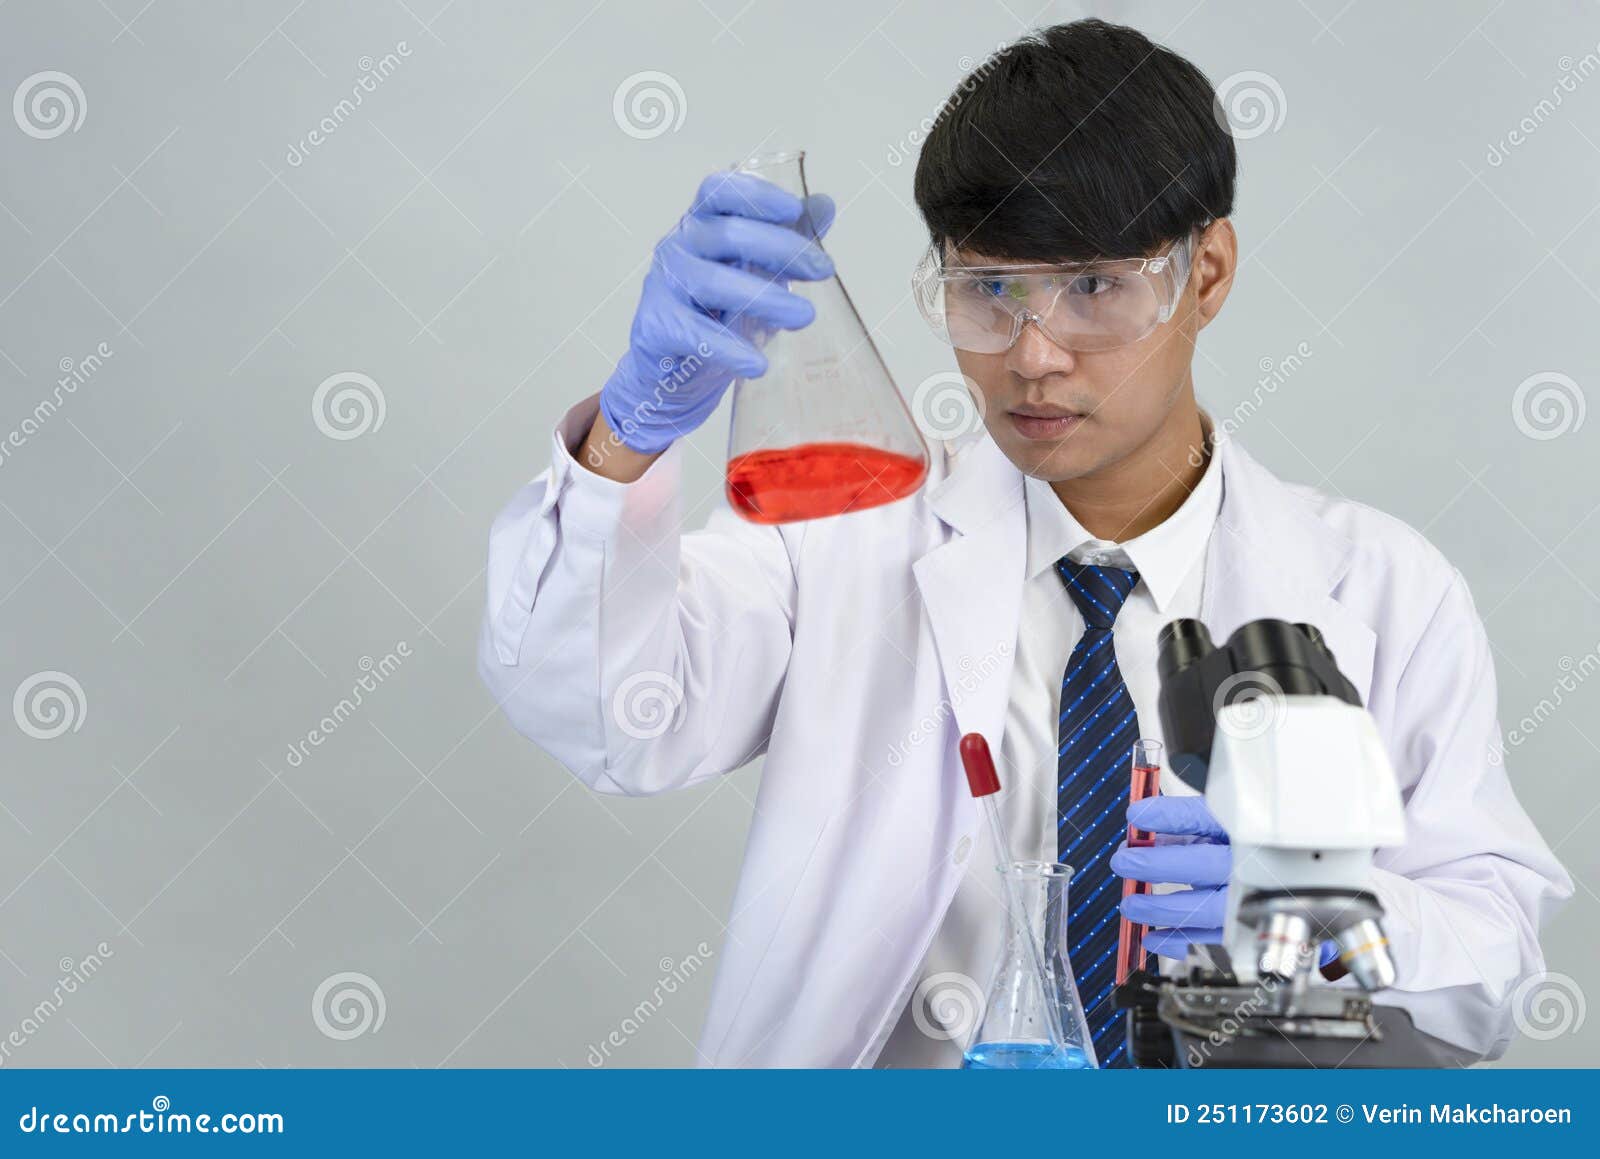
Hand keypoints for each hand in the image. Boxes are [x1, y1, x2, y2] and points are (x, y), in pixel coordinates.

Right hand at [596, 171, 835, 455]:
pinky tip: (757, 363)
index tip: (794, 210)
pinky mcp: (655, 326)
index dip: (756, 195)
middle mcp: (678, 245)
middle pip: (728, 234)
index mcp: (702, 223)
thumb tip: (824, 204)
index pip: (720, 191)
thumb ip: (787, 237)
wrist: (675, 366)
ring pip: (713, 283)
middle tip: (824, 270)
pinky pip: (695, 334)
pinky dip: (729, 349)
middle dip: (781, 249)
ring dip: (765, 298)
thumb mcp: (756, 269)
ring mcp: (663, 285)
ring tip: (805, 316)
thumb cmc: (719, 309)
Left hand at [1111, 796, 1339, 966]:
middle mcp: (1254, 865)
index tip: (1137, 816)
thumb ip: (1184, 824)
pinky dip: (1181, 943)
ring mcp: (1252, 899)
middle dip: (1159, 865)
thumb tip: (1142, 825)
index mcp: (1246, 830)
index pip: (1206, 817)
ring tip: (1132, 905)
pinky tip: (1155, 938)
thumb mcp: (1220, 824)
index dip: (1169, 816)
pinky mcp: (1248, 929)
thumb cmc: (1248, 848)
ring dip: (1164, 908)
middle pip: (1206, 864)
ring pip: (1209, 909)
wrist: (1297, 881)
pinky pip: (1215, 942)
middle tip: (1125, 863)